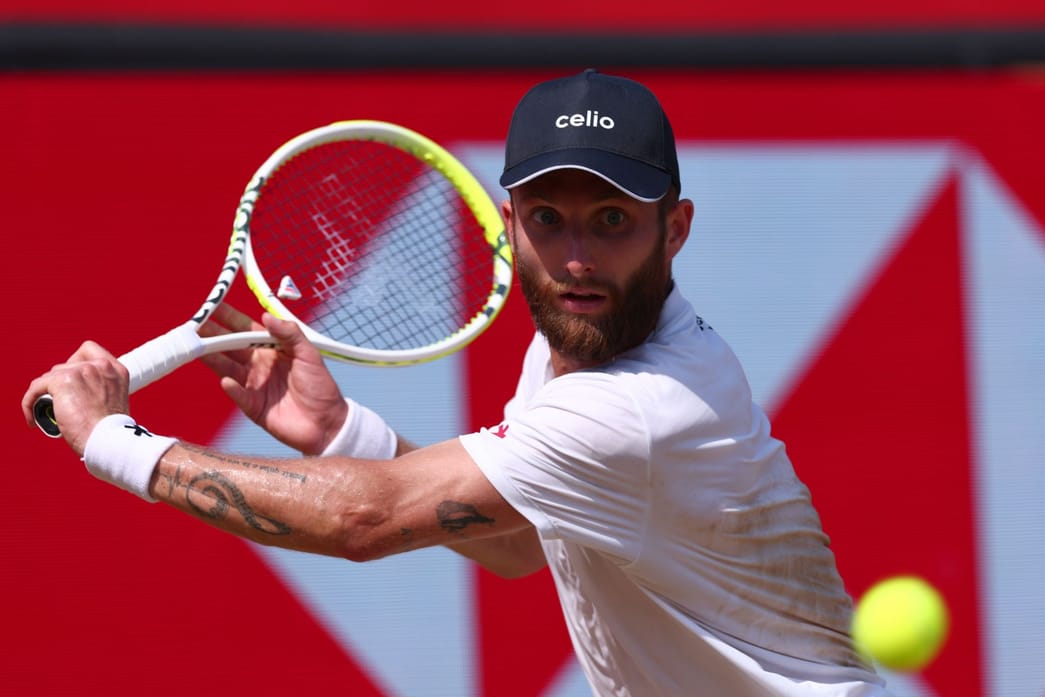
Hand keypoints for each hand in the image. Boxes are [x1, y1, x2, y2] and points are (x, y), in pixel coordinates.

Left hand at [21, 341, 130, 455]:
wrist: (108, 440)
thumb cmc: (110, 431)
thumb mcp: (113, 402)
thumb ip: (100, 389)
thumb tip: (76, 393)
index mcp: (116, 370)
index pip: (88, 350)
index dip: (76, 363)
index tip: (74, 382)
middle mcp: (99, 366)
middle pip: (65, 365)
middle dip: (59, 383)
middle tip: (62, 404)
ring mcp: (81, 372)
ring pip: (50, 377)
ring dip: (45, 394)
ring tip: (49, 413)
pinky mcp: (63, 381)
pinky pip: (36, 387)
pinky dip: (29, 402)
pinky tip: (31, 417)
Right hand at [199, 305, 347, 454]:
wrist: (326, 422)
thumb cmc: (321, 387)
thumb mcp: (309, 354)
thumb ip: (290, 334)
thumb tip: (267, 317)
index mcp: (272, 350)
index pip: (246, 330)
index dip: (231, 319)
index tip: (214, 306)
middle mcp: (259, 365)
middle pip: (231, 347)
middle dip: (213, 336)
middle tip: (195, 325)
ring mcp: (254, 385)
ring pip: (228, 368)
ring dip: (213, 358)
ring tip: (198, 348)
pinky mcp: (253, 406)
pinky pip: (239, 395)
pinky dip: (232, 388)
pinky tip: (225, 381)